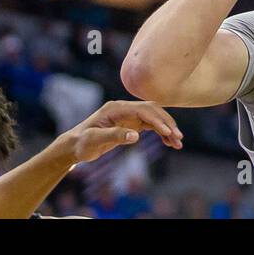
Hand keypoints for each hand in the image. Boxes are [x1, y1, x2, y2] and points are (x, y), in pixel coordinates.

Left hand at [60, 101, 183, 164]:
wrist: (74, 146)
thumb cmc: (81, 143)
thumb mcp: (94, 140)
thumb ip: (115, 136)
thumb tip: (136, 135)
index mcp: (116, 108)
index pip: (143, 110)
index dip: (157, 120)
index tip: (168, 133)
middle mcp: (125, 108)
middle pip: (152, 111)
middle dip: (167, 123)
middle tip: (178, 138)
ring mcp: (129, 115)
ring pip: (154, 118)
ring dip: (167, 128)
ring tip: (178, 143)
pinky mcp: (131, 124)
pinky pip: (151, 125)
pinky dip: (161, 133)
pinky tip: (169, 142)